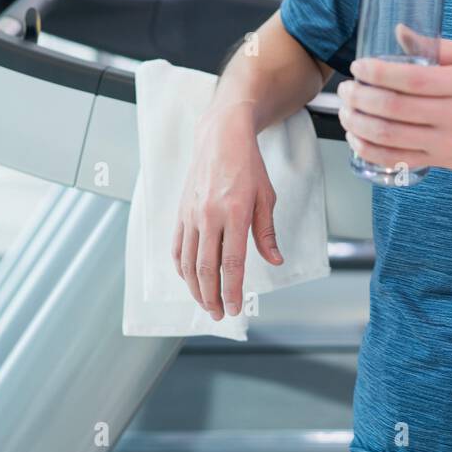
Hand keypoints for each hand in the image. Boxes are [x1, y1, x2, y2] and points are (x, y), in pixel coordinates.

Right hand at [172, 100, 282, 319]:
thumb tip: (275, 261)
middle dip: (212, 296)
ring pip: (187, 261)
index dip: (233, 290)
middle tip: (219, 314)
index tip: (235, 308)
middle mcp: (209, 215)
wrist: (221, 138)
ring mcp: (191, 214)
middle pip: (206, 267)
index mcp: (234, 212)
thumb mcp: (266, 196)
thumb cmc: (248, 166)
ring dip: (195, 288)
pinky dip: (181, 268)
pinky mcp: (181, 212)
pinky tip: (189, 280)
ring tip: (205, 303)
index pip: (232, 263)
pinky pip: (177, 247)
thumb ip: (266, 232)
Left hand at [337, 24, 451, 176]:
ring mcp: (448, 142)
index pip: (414, 79)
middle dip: (360, 97)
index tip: (361, 66)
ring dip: (358, 123)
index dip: (379, 72)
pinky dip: (369, 149)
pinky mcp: (440, 161)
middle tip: (347, 87)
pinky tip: (357, 136)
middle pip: (396, 108)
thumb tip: (399, 32)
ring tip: (345, 109)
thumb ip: (438, 44)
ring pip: (390, 136)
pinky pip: (396, 159)